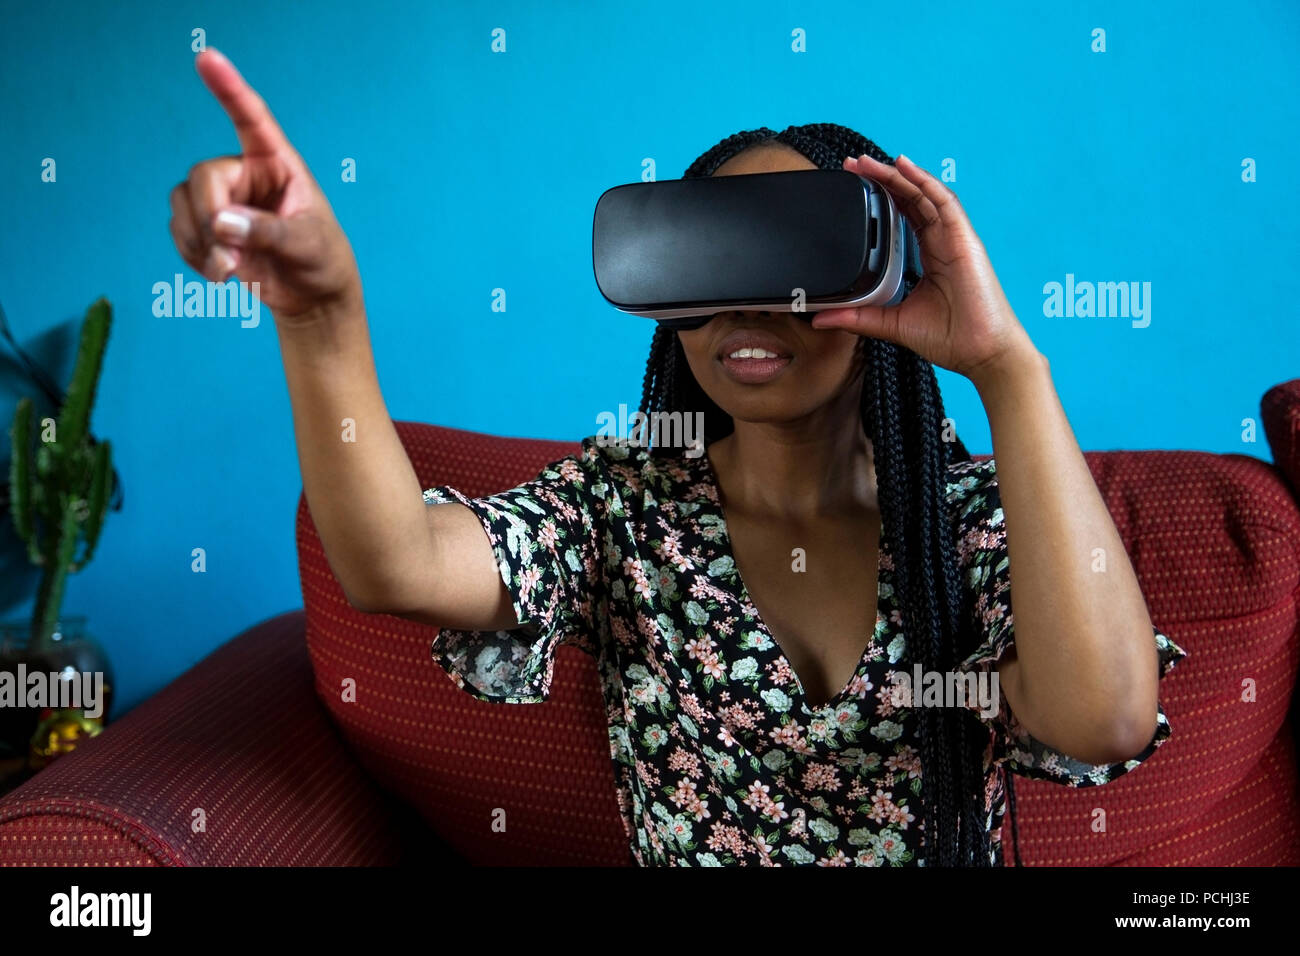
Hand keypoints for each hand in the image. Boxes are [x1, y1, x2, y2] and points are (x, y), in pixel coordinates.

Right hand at [168, 48, 361, 322]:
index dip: (229, 88)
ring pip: (184, 203)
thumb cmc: (321, 260)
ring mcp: (223, 198)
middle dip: (209, 218)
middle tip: (230, 259)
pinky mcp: (206, 225)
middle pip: (204, 177)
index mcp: (278, 163)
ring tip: (231, 270)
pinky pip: (180, 229)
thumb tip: (222, 224)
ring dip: (200, 243)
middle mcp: (245, 173)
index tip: (207, 57)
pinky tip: (221, 273)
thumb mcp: (306, 244)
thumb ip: (267, 233)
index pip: (252, 119)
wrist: (311, 297)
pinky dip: (195, 256)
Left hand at [811, 154, 1037, 383]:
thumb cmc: (950, 338)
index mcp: (928, 258)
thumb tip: (821, 318)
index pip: (904, 217)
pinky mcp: (964, 240)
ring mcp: (954, 239)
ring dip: (897, 175)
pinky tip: (904, 166)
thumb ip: (858, 317)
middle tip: (853, 165)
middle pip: (911, 200)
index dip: (881, 199)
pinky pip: (943, 201)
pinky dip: (924, 181)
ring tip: (868, 161)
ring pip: (924, 194)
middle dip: (883, 179)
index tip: (855, 187)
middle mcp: (942, 243)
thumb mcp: (892, 323)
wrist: (982, 353)